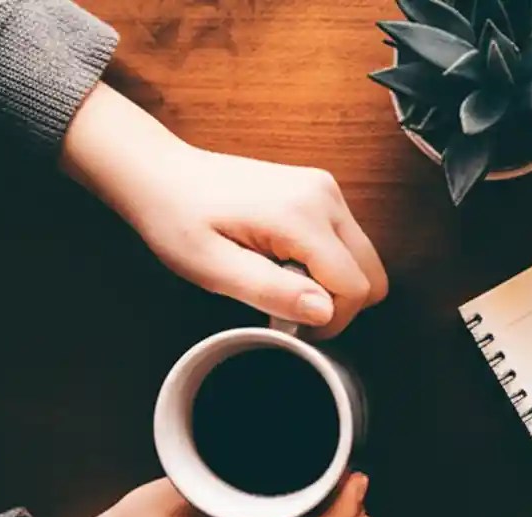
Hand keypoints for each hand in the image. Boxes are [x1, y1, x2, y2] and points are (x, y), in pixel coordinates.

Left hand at [63, 84, 387, 338]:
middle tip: (287, 307)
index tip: (291, 326)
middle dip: (338, 303)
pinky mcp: (320, 190)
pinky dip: (325, 263)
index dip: (332, 320)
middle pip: (370, 273)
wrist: (161, 174)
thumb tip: (325, 311)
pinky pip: (346, 242)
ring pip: (361, 259)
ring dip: (330, 283)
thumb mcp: (213, 268)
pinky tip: (283, 260)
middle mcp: (324, 196)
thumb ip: (272, 291)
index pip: (355, 286)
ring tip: (279, 279)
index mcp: (301, 215)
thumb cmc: (177, 219)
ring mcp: (325, 189)